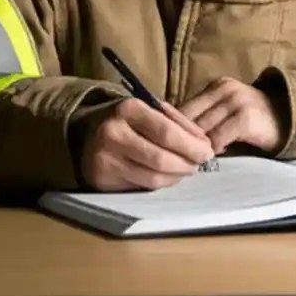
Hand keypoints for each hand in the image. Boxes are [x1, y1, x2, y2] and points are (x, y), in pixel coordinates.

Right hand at [80, 98, 216, 191]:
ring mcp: (105, 158)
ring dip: (177, 176)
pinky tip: (168, 176)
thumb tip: (203, 144)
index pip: (167, 132)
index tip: (208, 152)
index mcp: (129, 109)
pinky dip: (161, 183)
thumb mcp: (152, 110)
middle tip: (199, 164)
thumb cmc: (130, 120)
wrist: (88, 132)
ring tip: (186, 170)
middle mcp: (113, 133)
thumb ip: (179, 123)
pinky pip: (142, 186)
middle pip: (161, 159)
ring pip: (153, 177)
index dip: (191, 146)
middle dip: (187, 164)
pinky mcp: (103, 179)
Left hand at [179, 77, 284, 155]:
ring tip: (202, 154)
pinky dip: (216, 148)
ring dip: (200, 146)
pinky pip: (218, 139)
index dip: (175, 128)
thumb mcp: (227, 109)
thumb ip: (204, 115)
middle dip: (184, 139)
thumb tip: (173, 131)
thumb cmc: (254, 120)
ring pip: (202, 130)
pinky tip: (222, 151)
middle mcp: (225, 89)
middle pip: (189, 119)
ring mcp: (236, 102)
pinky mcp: (245, 118)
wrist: (290, 120)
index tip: (173, 143)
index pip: (183, 107)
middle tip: (184, 154)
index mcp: (217, 85)